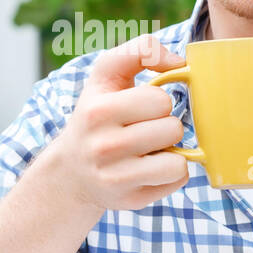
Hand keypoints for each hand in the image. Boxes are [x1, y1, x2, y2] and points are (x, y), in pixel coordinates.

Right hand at [52, 34, 192, 212]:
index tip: (140, 107)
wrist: (71, 171)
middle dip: (165, 126)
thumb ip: (141, 51)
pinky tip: (149, 169)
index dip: (157, 101)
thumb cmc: (98, 115)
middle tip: (144, 130)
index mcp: (98, 110)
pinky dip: (172, 173)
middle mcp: (103, 146)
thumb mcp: (106, 75)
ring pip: (178, 160)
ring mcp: (116, 178)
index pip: (160, 100)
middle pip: (173, 129)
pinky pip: (178, 180)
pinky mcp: (130, 201)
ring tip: (148, 150)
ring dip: (171, 151)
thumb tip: (180, 62)